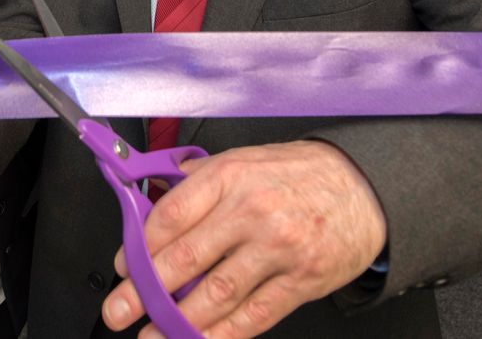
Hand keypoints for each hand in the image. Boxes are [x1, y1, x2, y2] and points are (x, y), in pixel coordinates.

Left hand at [103, 141, 385, 338]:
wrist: (363, 186)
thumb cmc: (297, 174)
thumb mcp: (244, 160)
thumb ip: (198, 182)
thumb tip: (151, 203)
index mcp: (230, 177)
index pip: (172, 216)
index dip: (140, 246)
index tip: (123, 265)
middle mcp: (252, 212)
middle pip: (186, 258)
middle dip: (145, 291)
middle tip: (118, 310)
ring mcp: (278, 249)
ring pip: (217, 294)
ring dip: (177, 321)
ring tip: (151, 335)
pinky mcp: (301, 281)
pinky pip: (254, 315)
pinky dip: (223, 334)